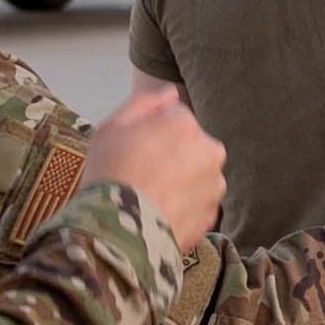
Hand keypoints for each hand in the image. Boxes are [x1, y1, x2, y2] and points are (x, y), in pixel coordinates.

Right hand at [83, 83, 227, 255]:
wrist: (118, 233)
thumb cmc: (109, 175)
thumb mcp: (111, 128)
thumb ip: (144, 104)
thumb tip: (171, 92)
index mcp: (186, 125)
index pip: (174, 118)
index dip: (150, 132)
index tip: (133, 149)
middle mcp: (210, 151)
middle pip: (190, 145)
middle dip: (171, 154)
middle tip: (141, 174)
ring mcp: (215, 185)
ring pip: (196, 175)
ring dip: (180, 181)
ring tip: (148, 196)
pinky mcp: (213, 214)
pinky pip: (195, 203)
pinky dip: (181, 207)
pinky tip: (157, 213)